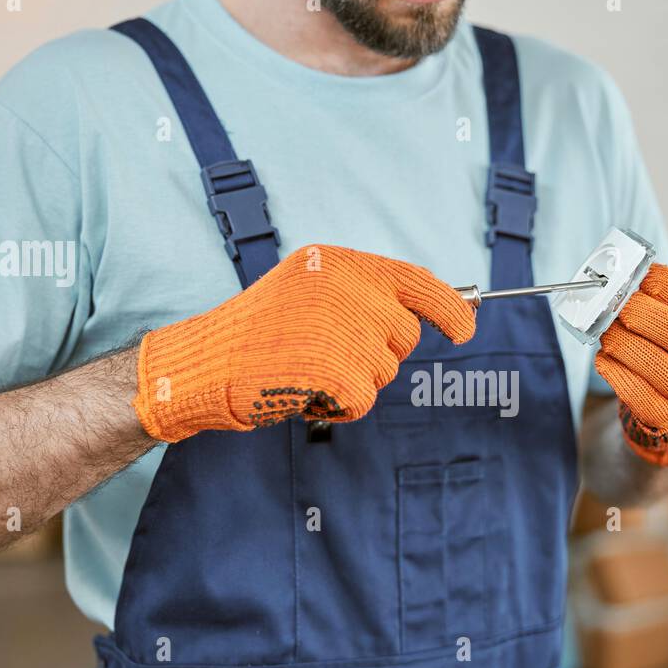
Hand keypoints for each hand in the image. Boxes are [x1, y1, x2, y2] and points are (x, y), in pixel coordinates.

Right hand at [133, 245, 475, 441]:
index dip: (449, 306)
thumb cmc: (255, 336)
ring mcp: (340, 326)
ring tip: (307, 369)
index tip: (465, 328)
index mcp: (337, 262)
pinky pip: (364, 397)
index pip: (415, 280)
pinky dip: (341, 405)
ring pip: (385, 370)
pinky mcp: (334, 366)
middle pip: (404, 335)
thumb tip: (431, 313)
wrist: (202, 364)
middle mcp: (343, 287)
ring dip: (355, 381)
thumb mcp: (308, 293)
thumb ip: (361, 296)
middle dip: (379, 355)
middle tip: (328, 355)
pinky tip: (305, 390)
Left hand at [594, 263, 667, 465]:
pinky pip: (641, 396)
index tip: (642, 277)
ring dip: (628, 345)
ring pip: (666, 371)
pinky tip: (606, 359)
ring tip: (607, 331)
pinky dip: (619, 373)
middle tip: (618, 305)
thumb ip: (667, 304)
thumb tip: (627, 278)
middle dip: (649, 317)